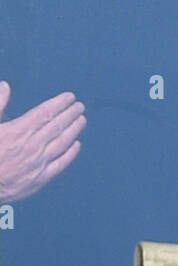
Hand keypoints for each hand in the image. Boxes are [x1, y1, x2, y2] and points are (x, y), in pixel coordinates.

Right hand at [0, 85, 85, 202]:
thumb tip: (5, 86)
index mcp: (17, 131)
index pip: (45, 112)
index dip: (60, 103)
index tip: (70, 97)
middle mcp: (31, 146)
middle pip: (57, 126)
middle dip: (71, 114)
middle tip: (79, 106)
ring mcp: (37, 163)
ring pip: (62, 143)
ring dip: (74, 129)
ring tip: (82, 120)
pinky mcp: (39, 179)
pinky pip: (60, 164)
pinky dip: (70, 153)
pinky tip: (76, 145)